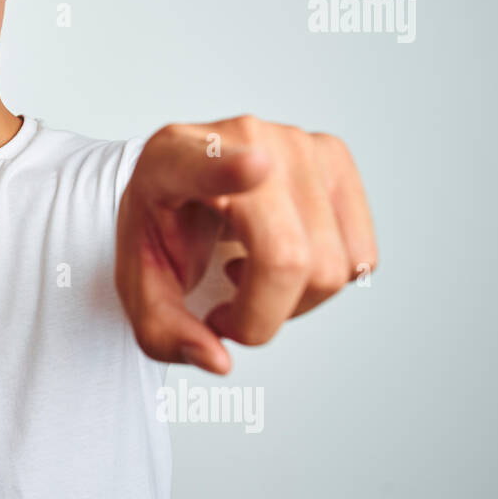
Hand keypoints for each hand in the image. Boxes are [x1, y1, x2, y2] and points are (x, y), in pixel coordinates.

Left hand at [115, 115, 376, 373]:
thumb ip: (163, 332)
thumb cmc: (161, 230)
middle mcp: (243, 138)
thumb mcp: (138, 285)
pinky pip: (359, 257)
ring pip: (332, 267)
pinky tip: (282, 258)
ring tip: (247, 277)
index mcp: (173, 159)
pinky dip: (325, 282)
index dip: (230, 169)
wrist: (182, 186)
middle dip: (259, 316)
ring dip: (292, 302)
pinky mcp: (337, 159)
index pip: (205, 163)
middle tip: (223, 314)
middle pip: (287, 258)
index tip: (254, 166)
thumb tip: (219, 360)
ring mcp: (299, 143)